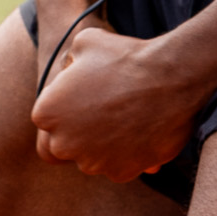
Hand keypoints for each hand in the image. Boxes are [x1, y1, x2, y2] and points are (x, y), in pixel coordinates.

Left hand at [29, 28, 204, 181]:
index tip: (83, 95)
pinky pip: (117, 166)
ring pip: (91, 156)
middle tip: (104, 108)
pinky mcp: (120, 173)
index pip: (47, 117)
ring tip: (126, 117)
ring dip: (103, 143)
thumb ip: (68, 61)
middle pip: (66, 142)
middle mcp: (63, 144)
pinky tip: (139, 131)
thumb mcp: (84, 41)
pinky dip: (126, 154)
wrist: (169, 79)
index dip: (66, 105)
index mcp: (47, 113)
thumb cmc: (125, 56)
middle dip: (80, 129)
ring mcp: (92, 163)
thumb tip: (70, 71)